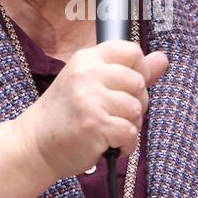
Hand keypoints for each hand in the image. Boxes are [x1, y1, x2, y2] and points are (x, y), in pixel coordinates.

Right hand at [16, 40, 168, 180]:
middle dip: (135, 104)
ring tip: (109, 131)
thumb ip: (129, 71)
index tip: (125, 89)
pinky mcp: (95, 124)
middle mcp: (87, 73)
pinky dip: (126, 146)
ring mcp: (90, 99)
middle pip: (139, 83)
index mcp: (87, 58)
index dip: (138, 72)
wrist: (35, 144)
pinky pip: (131, 133)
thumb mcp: (92, 84)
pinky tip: (110, 146)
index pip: (132, 51)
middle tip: (113, 115)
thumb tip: (163, 59)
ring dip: (129, 126)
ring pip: (136, 109)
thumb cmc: (66, 114)